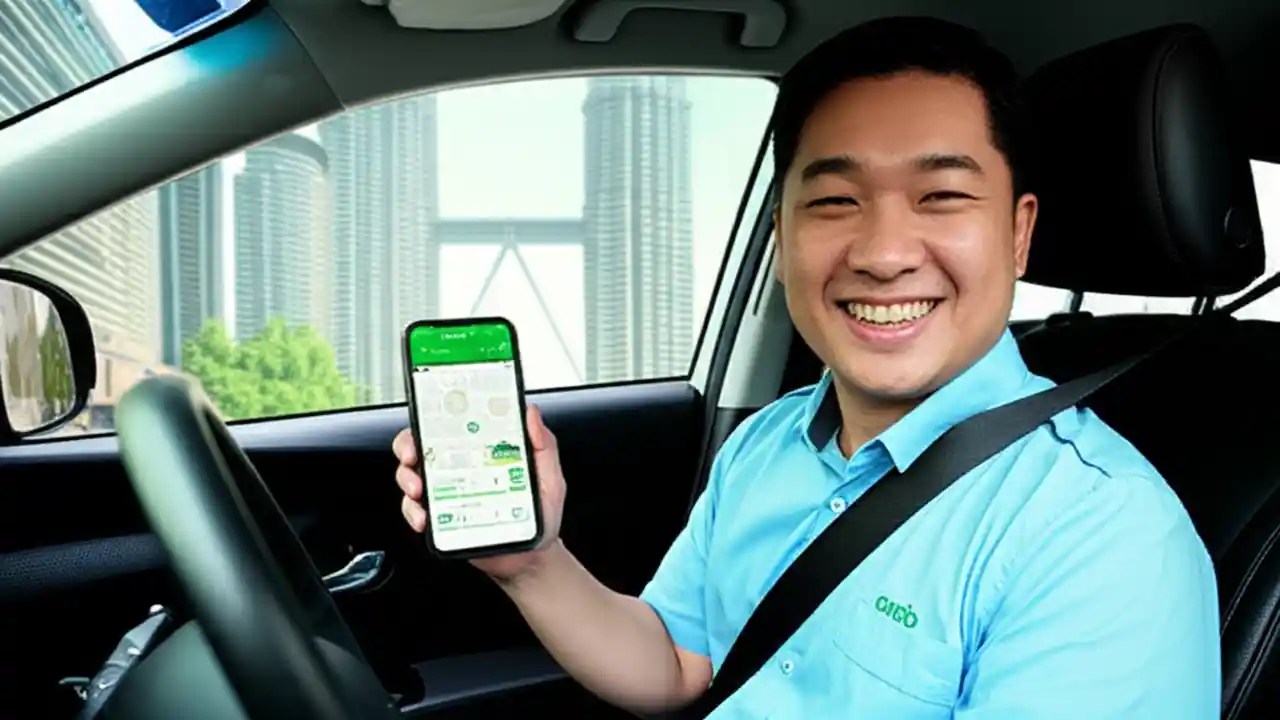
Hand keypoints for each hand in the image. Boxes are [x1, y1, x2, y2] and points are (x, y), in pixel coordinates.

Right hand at [393, 404, 566, 582]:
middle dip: (408, 446)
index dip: (436, 416)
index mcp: (482, 453)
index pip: (454, 426)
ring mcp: (447, 494)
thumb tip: (532, 414)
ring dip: (406, 478)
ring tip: (419, 490)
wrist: (531, 561)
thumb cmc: (540, 517)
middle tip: (414, 455)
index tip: (432, 416)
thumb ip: (544, 446)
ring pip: (411, 476)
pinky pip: (414, 511)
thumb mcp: (550, 478)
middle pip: (422, 446)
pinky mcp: (440, 519)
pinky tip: (424, 517)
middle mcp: (460, 469)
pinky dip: (412, 512)